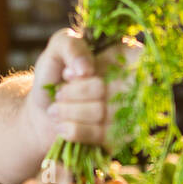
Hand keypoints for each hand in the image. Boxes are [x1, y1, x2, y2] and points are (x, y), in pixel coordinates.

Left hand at [24, 29, 139, 152]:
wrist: (46, 110)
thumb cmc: (55, 74)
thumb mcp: (59, 48)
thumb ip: (72, 46)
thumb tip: (86, 69)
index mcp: (128, 54)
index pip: (126, 60)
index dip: (94, 69)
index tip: (66, 74)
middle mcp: (137, 82)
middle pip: (107, 88)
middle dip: (75, 93)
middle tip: (57, 95)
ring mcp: (132, 112)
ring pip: (102, 112)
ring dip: (71, 112)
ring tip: (55, 110)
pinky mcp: (122, 137)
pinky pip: (103, 136)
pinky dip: (77, 131)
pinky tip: (62, 127)